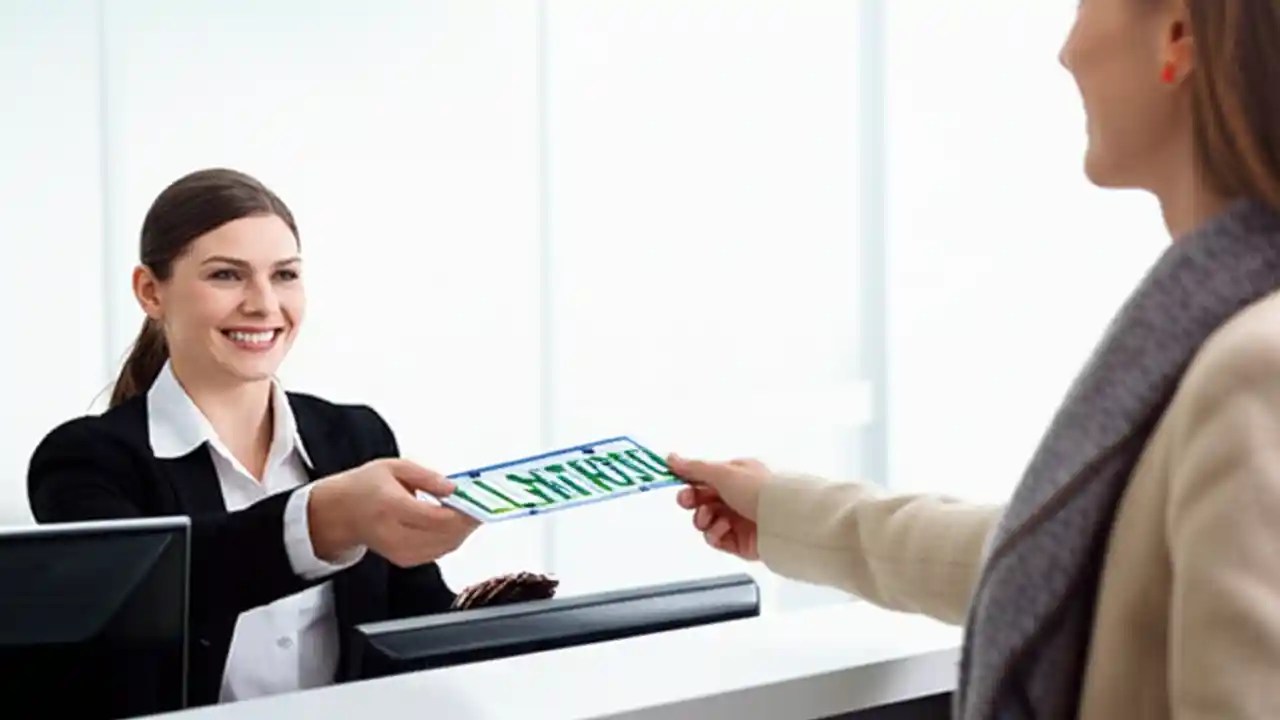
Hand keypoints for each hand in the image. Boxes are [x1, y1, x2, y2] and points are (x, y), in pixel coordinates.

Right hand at [308, 458, 479, 567]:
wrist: (340, 513)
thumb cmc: (365, 487)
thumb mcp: (393, 467)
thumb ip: (426, 476)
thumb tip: (453, 487)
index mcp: (390, 506)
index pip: (434, 518)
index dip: (462, 512)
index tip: (477, 501)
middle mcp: (393, 533)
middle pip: (444, 536)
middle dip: (468, 522)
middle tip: (481, 505)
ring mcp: (398, 551)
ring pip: (444, 547)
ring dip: (463, 531)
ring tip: (470, 511)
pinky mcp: (404, 560)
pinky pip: (438, 553)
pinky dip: (452, 539)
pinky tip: (455, 523)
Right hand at [668, 453, 771, 561]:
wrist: (782, 518)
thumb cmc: (757, 489)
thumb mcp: (722, 472)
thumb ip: (694, 468)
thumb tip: (671, 458)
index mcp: (734, 477)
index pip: (703, 479)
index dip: (688, 483)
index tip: (680, 485)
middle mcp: (735, 498)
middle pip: (700, 501)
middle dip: (691, 501)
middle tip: (688, 501)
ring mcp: (737, 520)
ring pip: (705, 521)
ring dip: (703, 518)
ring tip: (711, 516)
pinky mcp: (739, 542)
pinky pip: (716, 539)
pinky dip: (715, 533)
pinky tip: (725, 527)